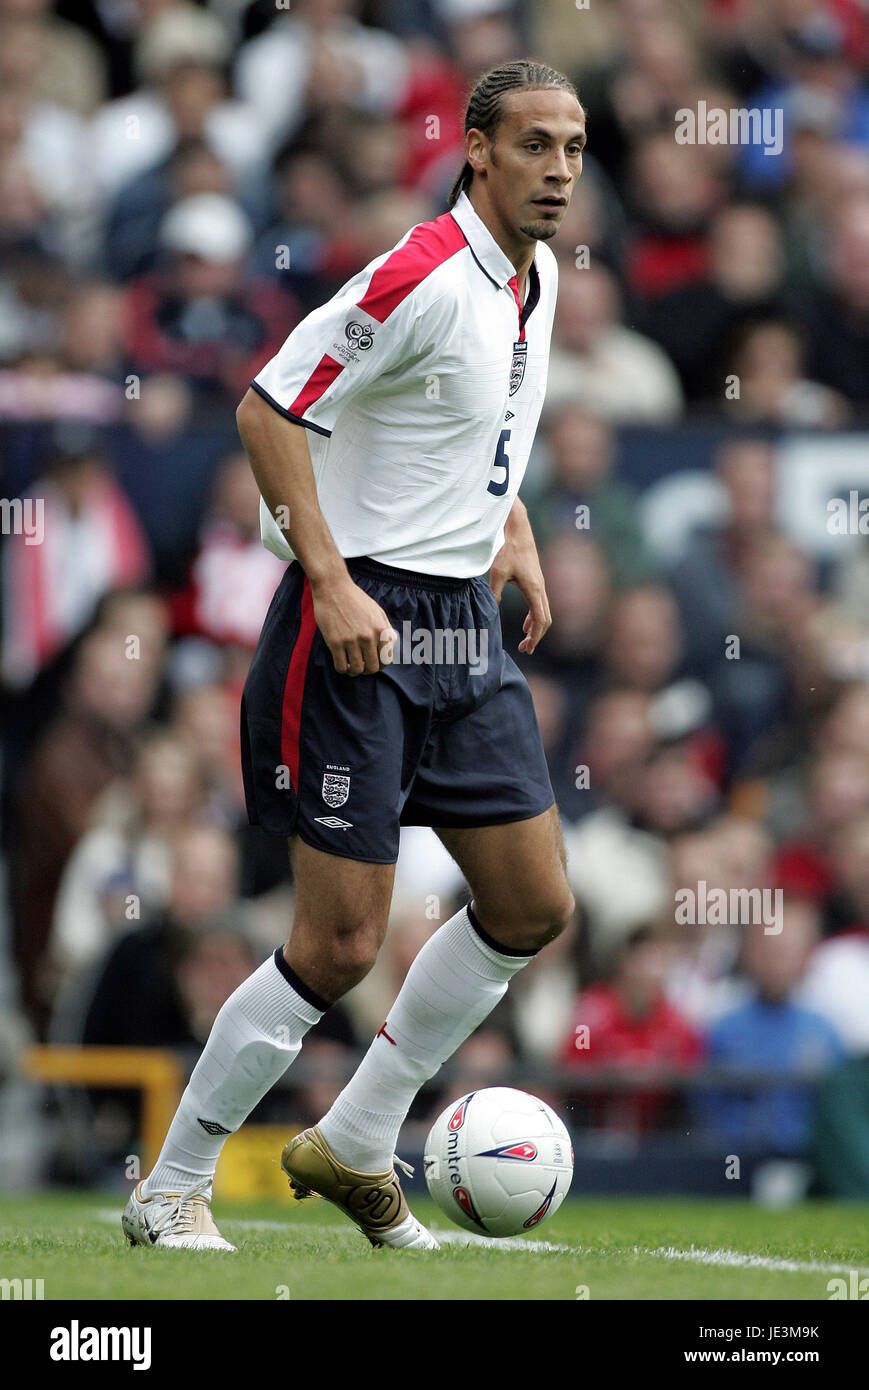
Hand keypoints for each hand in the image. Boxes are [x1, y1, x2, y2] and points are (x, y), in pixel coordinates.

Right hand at [311, 574, 396, 674]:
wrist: (333, 587)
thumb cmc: (355, 598)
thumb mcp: (377, 611)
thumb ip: (386, 629)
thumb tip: (390, 645)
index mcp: (380, 629)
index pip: (387, 659)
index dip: (381, 664)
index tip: (373, 662)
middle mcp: (368, 636)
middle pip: (373, 667)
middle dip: (368, 669)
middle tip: (362, 664)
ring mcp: (351, 640)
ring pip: (357, 670)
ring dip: (354, 671)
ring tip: (351, 664)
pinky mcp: (335, 642)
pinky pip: (341, 666)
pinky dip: (343, 669)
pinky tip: (342, 662)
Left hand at [490, 504, 550, 654]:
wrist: (517, 530)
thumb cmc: (508, 549)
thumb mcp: (497, 572)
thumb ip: (495, 593)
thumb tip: (491, 611)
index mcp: (534, 589)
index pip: (540, 620)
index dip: (535, 637)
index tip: (527, 648)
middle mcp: (541, 588)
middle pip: (545, 619)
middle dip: (537, 636)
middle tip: (525, 649)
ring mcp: (540, 584)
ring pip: (544, 612)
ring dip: (536, 627)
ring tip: (526, 640)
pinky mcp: (536, 580)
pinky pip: (539, 604)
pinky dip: (534, 616)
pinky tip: (526, 624)